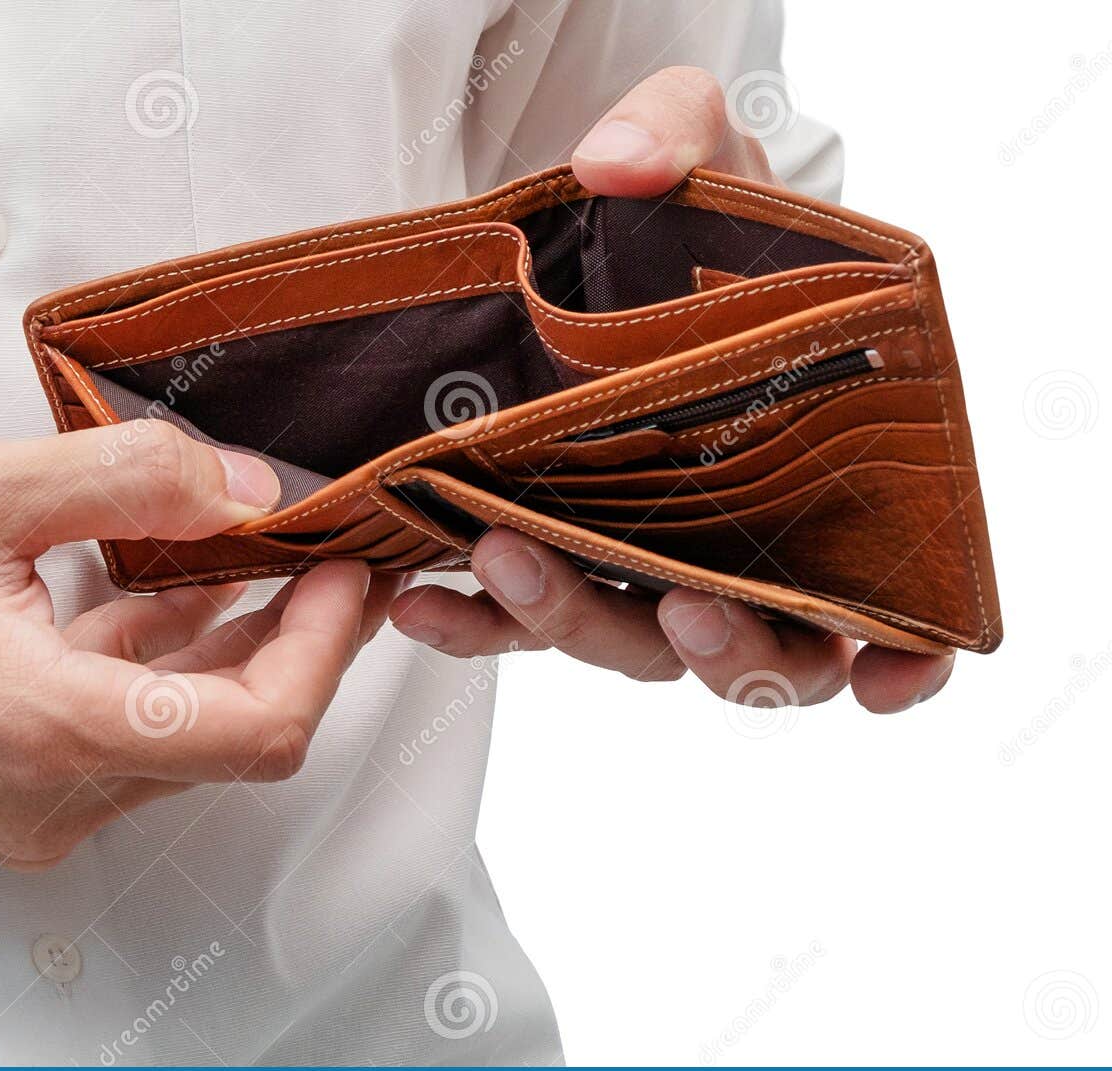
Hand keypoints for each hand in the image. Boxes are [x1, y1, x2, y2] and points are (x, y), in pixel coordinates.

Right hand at [0, 421, 396, 867]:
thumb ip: (128, 481)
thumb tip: (249, 490)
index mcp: (49, 731)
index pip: (258, 730)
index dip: (324, 651)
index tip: (342, 571)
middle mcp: (57, 796)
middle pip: (238, 735)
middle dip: (301, 641)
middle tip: (330, 551)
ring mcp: (40, 809)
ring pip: (188, 737)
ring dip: (237, 650)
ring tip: (270, 555)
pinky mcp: (22, 796)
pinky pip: (131, 737)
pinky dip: (167, 668)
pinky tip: (179, 590)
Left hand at [389, 66, 954, 713]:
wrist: (597, 244)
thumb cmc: (688, 219)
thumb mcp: (700, 155)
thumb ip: (678, 139)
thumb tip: (620, 162)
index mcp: (818, 476)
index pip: (883, 603)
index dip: (899, 658)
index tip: (891, 678)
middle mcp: (735, 544)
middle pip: (750, 649)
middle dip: (726, 646)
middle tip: (683, 606)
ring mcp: (638, 560)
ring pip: (628, 643)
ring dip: (575, 621)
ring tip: (507, 556)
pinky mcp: (551, 554)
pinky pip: (515, 620)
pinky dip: (477, 627)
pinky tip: (424, 601)